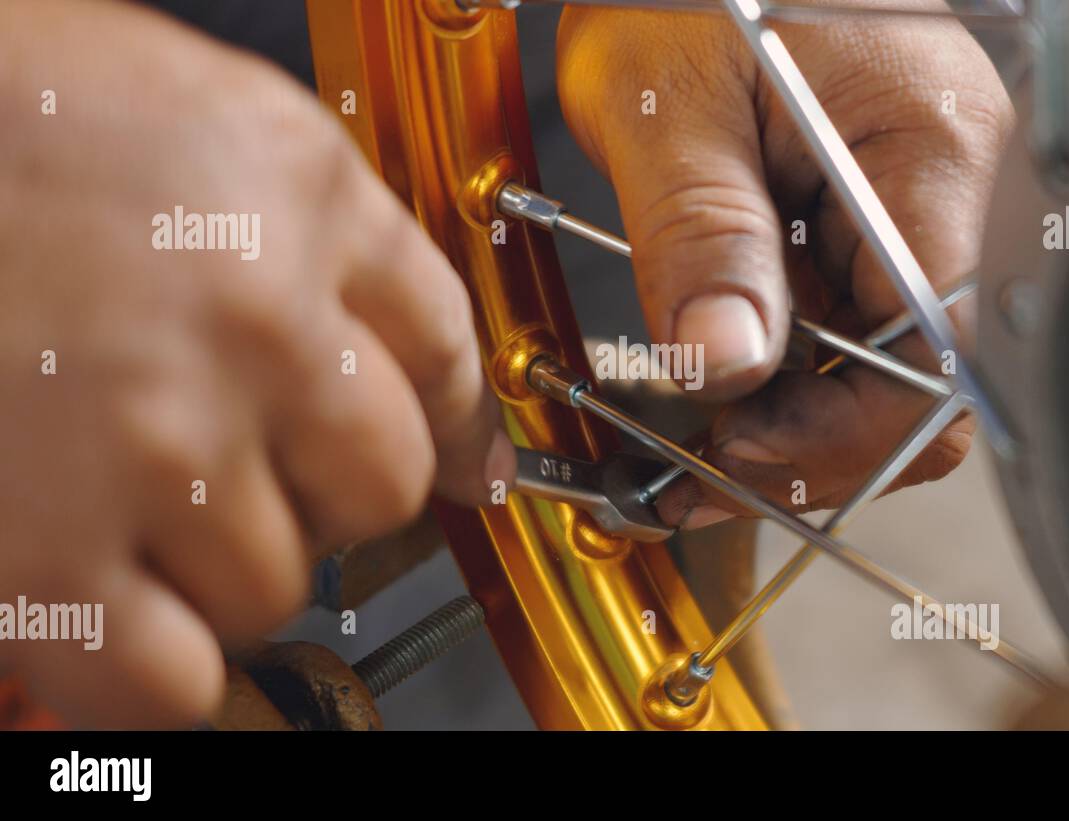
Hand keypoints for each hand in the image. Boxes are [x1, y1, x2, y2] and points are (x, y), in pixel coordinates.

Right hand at [0, 0, 513, 726]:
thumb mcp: (192, 113)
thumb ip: (318, 223)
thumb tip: (398, 349)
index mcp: (291, 193)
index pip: (445, 344)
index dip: (460, 419)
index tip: (466, 461)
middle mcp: (250, 320)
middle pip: (387, 485)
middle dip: (333, 494)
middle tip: (254, 464)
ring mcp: (154, 444)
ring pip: (279, 586)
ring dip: (225, 568)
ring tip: (133, 498)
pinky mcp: (44, 556)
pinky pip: (175, 682)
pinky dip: (158, 668)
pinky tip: (113, 604)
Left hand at [556, 1, 1011, 527]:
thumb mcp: (669, 103)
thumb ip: (701, 234)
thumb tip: (723, 369)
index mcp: (930, 151)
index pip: (935, 351)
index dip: (842, 428)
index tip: (736, 447)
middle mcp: (949, 190)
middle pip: (919, 380)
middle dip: (812, 446)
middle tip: (702, 472)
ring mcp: (913, 212)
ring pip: (880, 368)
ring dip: (789, 421)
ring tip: (691, 443)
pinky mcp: (869, 224)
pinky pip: (848, 328)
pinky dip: (784, 374)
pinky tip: (719, 388)